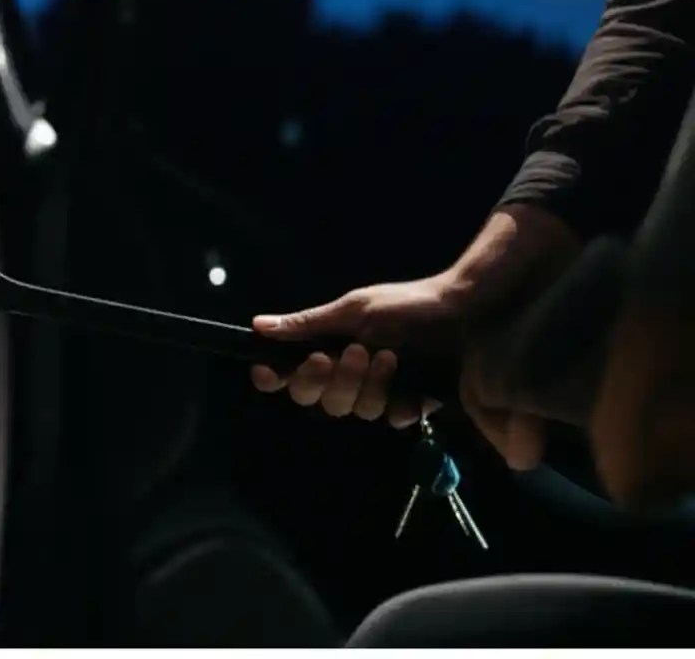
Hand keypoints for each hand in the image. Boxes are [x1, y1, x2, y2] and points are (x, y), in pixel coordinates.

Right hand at [248, 207, 580, 468]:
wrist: (464, 310)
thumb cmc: (407, 303)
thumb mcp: (355, 310)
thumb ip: (309, 324)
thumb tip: (258, 325)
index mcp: (328, 350)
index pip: (287, 376)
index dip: (274, 378)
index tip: (267, 371)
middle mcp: (348, 376)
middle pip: (316, 400)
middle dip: (333, 379)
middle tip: (355, 352)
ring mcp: (378, 392)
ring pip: (352, 411)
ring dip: (368, 384)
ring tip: (391, 356)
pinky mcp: (410, 404)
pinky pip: (392, 418)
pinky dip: (398, 400)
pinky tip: (409, 380)